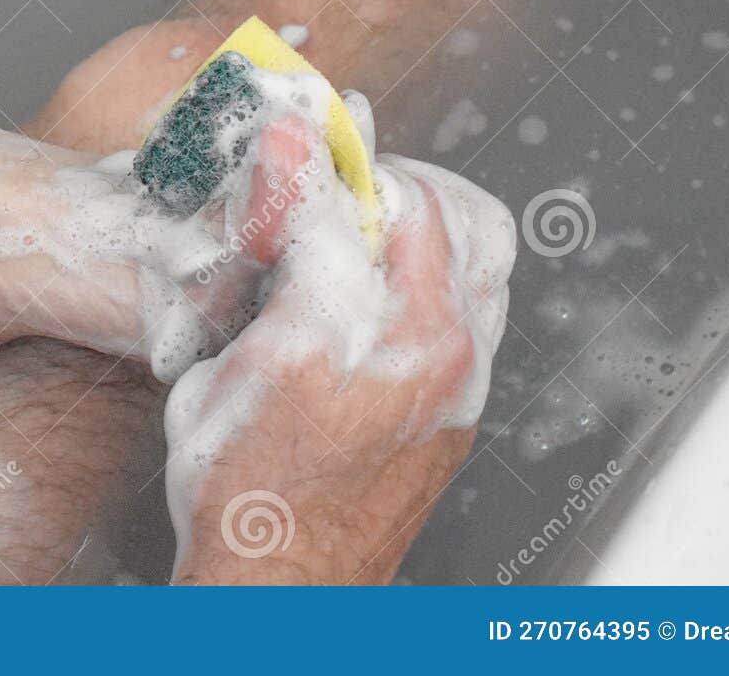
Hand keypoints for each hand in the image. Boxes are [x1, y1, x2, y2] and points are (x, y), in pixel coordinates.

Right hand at [165, 116, 513, 583]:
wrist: (283, 586)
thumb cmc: (252, 489)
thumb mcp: (252, 351)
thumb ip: (287, 243)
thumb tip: (292, 154)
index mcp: (409, 335)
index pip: (394, 200)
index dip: (336, 160)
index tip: (299, 141)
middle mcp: (451, 357)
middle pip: (464, 221)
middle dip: (398, 184)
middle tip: (339, 186)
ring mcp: (458, 386)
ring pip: (476, 263)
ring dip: (421, 229)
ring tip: (354, 238)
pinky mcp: (452, 411)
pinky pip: (466, 312)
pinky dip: (427, 279)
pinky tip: (367, 298)